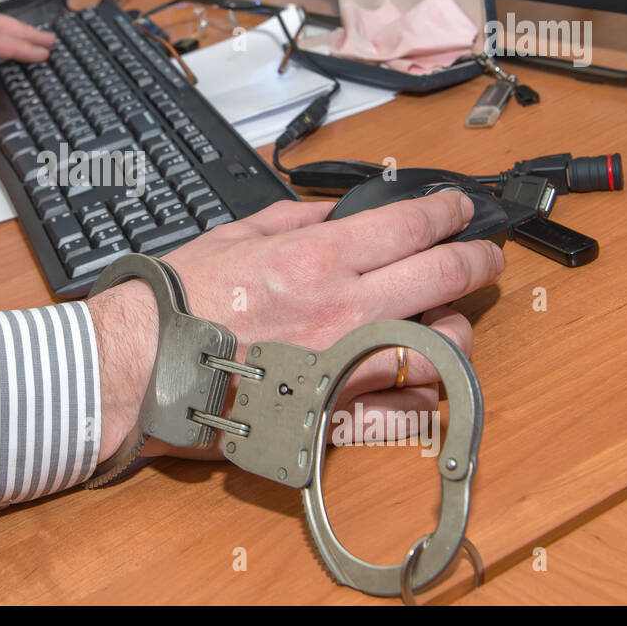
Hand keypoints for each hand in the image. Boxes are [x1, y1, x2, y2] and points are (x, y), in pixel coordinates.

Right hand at [87, 192, 504, 459]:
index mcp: (315, 260)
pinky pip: (410, 410)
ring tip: (448, 319)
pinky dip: (427, 391)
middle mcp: (342, 311)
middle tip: (484, 256)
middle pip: (444, 277)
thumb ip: (296, 219)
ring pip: (443, 347)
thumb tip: (339, 213)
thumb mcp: (235, 235)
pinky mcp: (338, 415)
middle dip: (476, 259)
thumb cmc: (179, 303)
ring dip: (457, 328)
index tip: (461, 210)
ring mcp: (346, 368)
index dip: (450, 212)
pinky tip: (420, 377)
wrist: (143, 368)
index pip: (412, 227)